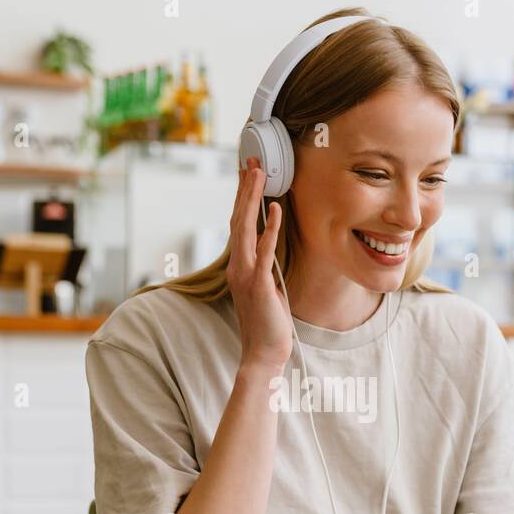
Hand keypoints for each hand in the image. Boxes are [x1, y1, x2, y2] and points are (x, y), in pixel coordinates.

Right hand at [228, 156, 291, 370]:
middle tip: (252, 160)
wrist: (263, 354)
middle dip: (245, 188)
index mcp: (239, 266)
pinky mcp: (259, 285)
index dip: (243, 197)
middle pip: (238, 219)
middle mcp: (237, 267)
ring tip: (259, 173)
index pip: (239, 224)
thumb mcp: (267, 288)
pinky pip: (263, 253)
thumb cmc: (268, 324)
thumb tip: (270, 247)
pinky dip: (269, 230)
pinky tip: (276, 211)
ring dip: (252, 199)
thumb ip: (265, 266)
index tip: (247, 173)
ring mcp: (245, 275)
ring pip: (245, 229)